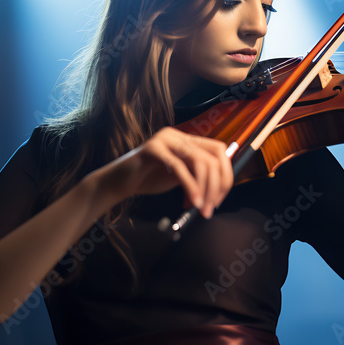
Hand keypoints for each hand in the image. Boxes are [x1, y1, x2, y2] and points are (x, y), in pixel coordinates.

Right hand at [87, 126, 233, 218]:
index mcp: (186, 139)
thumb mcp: (180, 176)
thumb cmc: (148, 179)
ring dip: (204, 189)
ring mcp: (165, 139)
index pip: (219, 150)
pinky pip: (179, 167)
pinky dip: (190, 186)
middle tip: (211, 208)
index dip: (225, 175)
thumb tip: (221, 187)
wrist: (118, 183)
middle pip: (213, 157)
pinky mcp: (152, 149)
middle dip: (216, 186)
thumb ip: (198, 175)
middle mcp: (178, 135)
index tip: (220, 199)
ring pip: (200, 162)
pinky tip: (191, 203)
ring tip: (200, 208)